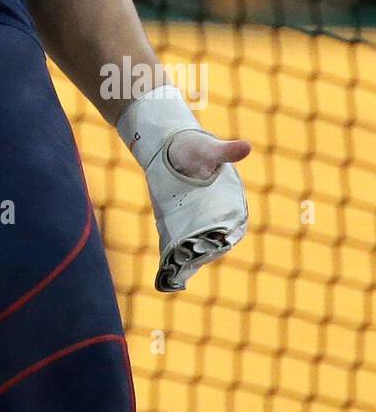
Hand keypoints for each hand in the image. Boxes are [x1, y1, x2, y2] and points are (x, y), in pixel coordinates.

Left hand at [148, 126, 250, 291]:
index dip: (223, 242)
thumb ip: (225, 151)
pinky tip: (165, 266)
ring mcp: (197, 220)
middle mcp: (216, 217)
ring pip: (195, 244)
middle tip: (188, 258)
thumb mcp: (209, 150)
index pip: (231, 232)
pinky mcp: (180, 220)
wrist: (173, 145)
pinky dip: (175, 252)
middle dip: (201, 252)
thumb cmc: (196, 148)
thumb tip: (246, 146)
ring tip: (176, 264)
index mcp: (231, 205)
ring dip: (187, 255)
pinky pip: (180, 240)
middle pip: (211, 242)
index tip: (212, 249)